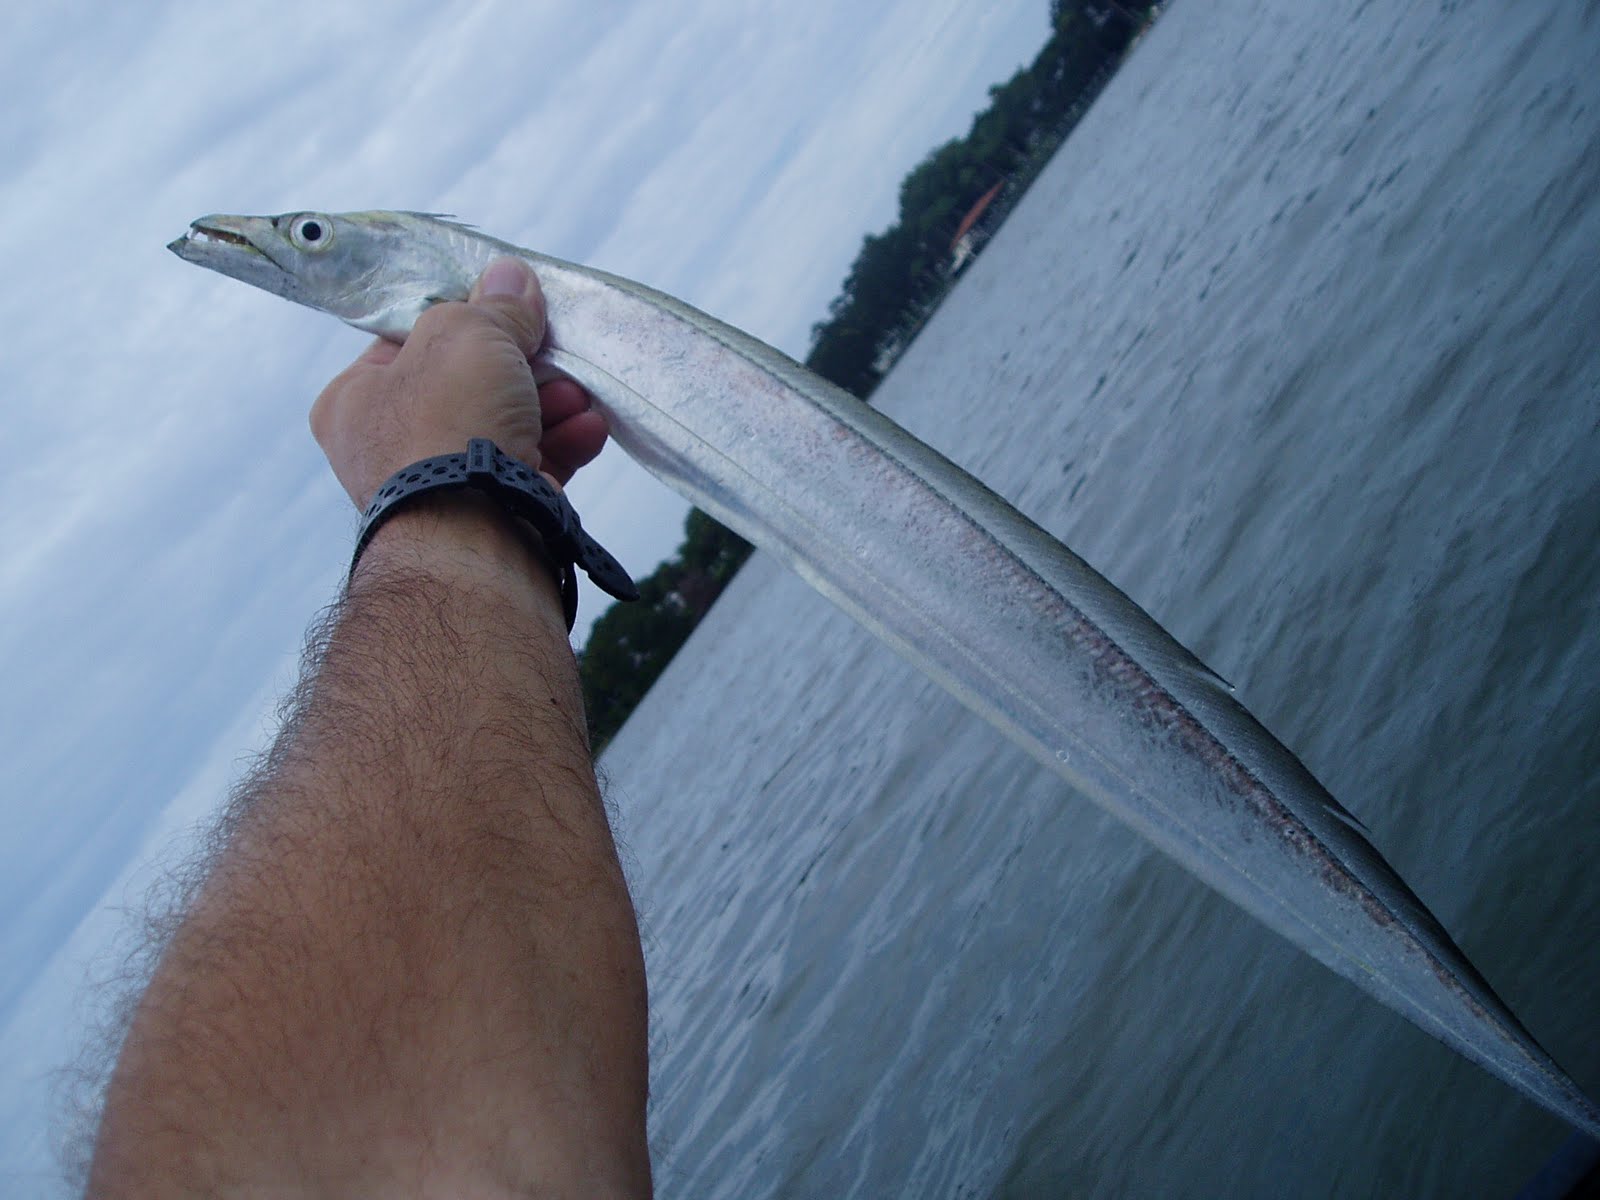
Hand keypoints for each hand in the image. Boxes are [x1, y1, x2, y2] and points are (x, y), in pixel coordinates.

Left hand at [310, 257, 608, 509]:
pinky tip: (590, 429)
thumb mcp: (468, 336)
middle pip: (469, 385)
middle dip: (524, 368)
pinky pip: (531, 468)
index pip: (411, 343)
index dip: (465, 320)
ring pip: (506, 427)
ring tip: (581, 395)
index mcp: (355, 400)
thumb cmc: (448, 424)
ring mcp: (442, 485)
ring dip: (552, 404)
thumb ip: (495, 305)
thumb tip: (512, 277)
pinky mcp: (490, 515)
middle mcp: (391, 445)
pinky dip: (563, 445)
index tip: (509, 311)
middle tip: (555, 354)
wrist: (474, 539)